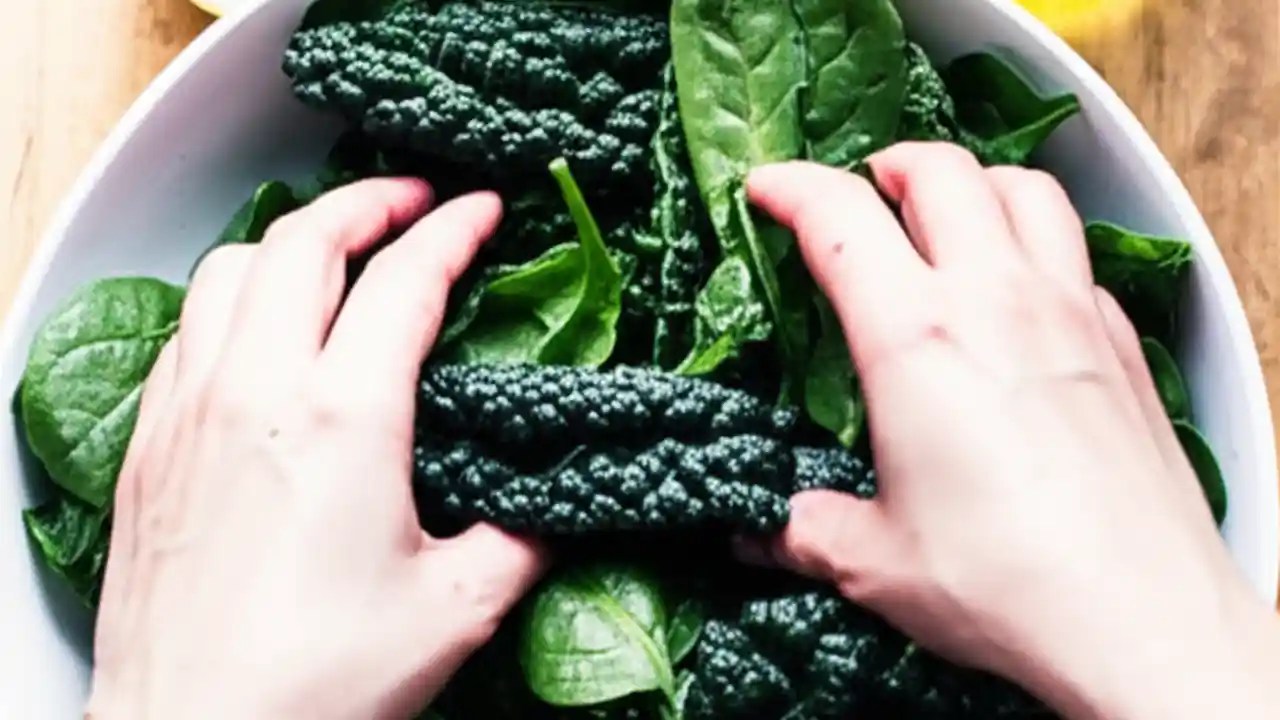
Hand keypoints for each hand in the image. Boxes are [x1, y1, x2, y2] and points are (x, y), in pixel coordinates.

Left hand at [86, 179, 546, 719]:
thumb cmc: (315, 683)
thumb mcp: (456, 609)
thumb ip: (520, 541)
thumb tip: (550, 511)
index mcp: (342, 417)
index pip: (405, 280)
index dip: (453, 231)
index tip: (483, 210)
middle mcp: (256, 390)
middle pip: (304, 241)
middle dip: (367, 202)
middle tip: (412, 201)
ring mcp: (188, 411)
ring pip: (231, 270)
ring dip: (291, 239)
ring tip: (334, 249)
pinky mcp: (147, 445)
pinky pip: (186, 327)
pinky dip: (233, 295)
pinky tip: (256, 328)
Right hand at [743, 144, 1279, 719]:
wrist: (1145, 619)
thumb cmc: (1006, 584)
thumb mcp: (874, 559)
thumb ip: (800, 530)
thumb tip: (752, 532)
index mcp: (916, 337)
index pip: (841, 217)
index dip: (791, 188)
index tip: (766, 188)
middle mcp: (997, 299)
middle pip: (942, 171)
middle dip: (887, 165)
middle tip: (861, 191)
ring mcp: (1071, 311)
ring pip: (1024, 188)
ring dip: (972, 182)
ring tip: (945, 210)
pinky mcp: (1121, 342)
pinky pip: (1075, 252)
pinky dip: (1034, 242)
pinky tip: (1020, 290)